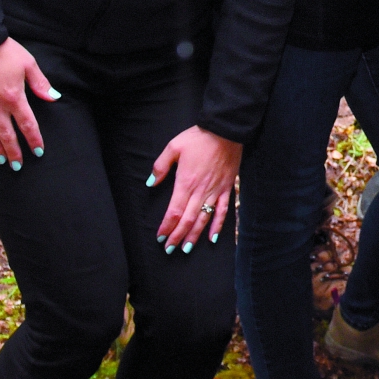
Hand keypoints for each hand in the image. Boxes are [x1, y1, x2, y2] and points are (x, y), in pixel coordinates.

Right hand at [0, 38, 61, 169]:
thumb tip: (54, 98)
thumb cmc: (4, 51)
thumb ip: (40, 84)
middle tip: (18, 166)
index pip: (27, 124)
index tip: (38, 152)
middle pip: (6, 135)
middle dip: (13, 152)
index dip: (33, 140)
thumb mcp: (28, 63)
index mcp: (14, 97)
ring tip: (1, 160)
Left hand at [149, 127, 240, 251]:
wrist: (225, 130)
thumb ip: (161, 166)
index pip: (174, 211)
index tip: (160, 237)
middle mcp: (201, 190)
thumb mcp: (174, 147)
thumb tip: (151, 183)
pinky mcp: (227, 187)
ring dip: (195, 235)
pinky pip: (223, 210)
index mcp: (186, 182)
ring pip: (204, 218)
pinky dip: (218, 225)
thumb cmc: (198, 138)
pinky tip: (213, 237)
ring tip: (187, 248)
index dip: (167, 227)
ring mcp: (215, 191)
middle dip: (177, 236)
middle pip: (187, 219)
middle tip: (170, 249)